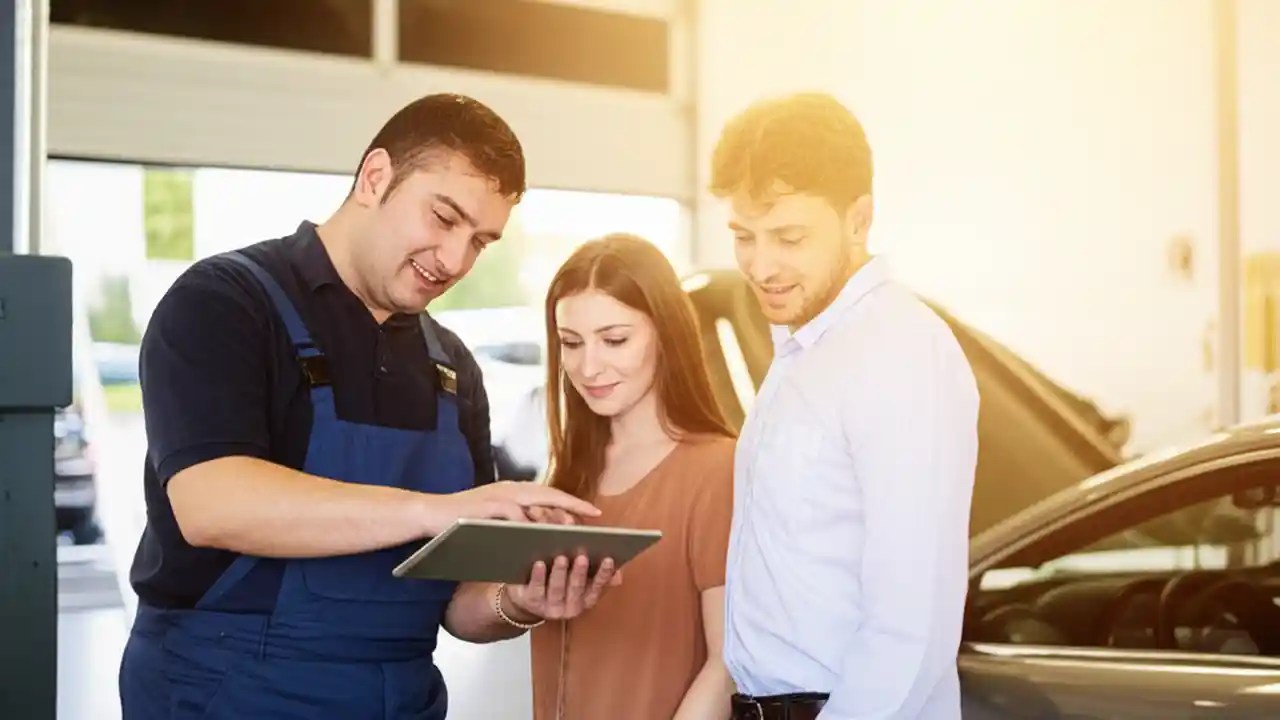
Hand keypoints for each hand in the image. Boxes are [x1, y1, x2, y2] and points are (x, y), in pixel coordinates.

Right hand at [423, 481, 599, 535]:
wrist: (431, 514)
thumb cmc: (464, 522)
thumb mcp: (497, 522)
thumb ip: (518, 524)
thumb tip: (544, 536)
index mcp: (514, 492)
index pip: (551, 494)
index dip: (573, 503)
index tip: (595, 513)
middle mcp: (510, 489)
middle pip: (550, 495)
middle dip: (573, 507)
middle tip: (592, 519)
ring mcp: (499, 495)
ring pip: (535, 502)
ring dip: (554, 517)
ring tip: (573, 531)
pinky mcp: (487, 505)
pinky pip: (513, 513)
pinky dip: (527, 523)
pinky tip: (539, 536)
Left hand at [504, 554, 622, 620]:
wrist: (526, 599)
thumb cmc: (557, 580)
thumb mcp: (577, 575)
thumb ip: (595, 570)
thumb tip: (618, 575)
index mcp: (585, 599)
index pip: (597, 587)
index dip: (604, 574)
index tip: (608, 558)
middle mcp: (570, 607)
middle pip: (576, 589)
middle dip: (580, 573)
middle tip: (582, 556)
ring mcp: (550, 608)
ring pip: (557, 590)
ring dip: (560, 574)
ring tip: (561, 557)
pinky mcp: (531, 603)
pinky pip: (536, 590)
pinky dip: (538, 576)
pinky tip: (540, 563)